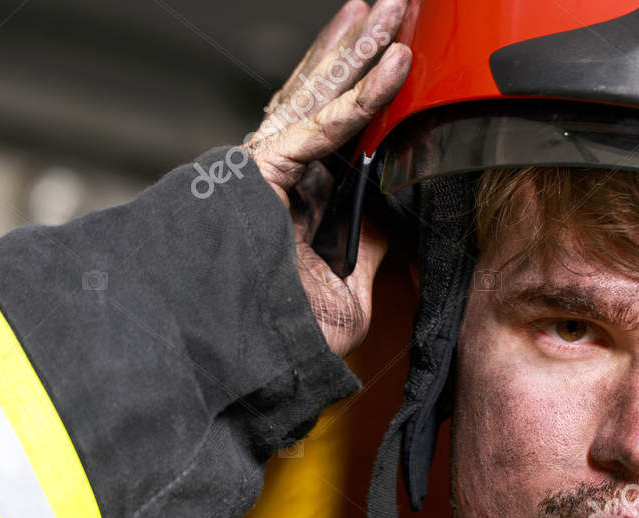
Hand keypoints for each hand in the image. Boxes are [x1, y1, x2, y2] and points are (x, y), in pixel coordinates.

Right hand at [245, 0, 412, 356]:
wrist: (239, 361)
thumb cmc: (278, 341)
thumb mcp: (348, 293)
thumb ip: (370, 248)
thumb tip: (395, 219)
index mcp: (295, 199)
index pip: (337, 129)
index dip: (367, 90)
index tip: (399, 59)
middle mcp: (280, 174)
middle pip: (327, 95)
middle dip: (363, 47)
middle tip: (398, 6)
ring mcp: (268, 167)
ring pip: (323, 93)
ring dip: (361, 49)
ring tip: (393, 9)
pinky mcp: (264, 169)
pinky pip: (326, 124)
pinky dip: (363, 94)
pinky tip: (394, 63)